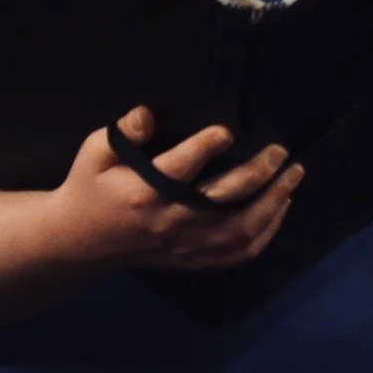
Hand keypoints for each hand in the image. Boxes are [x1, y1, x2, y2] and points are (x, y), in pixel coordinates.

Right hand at [51, 107, 302, 273]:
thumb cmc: (90, 189)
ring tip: (293, 176)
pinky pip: (236, 253)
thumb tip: (147, 114)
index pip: (180, 168)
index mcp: (144, 192)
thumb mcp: (93, 154)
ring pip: (239, 230)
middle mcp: (170, 220)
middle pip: (223, 199)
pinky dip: (265, 234)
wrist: (79, 243)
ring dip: (273, 203)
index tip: (227, 130)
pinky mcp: (191, 258)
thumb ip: (121, 133)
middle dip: (258, 174)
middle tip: (280, 151)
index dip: (205, 147)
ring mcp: (184, 244)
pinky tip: (281, 210)